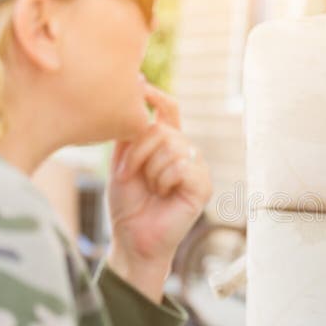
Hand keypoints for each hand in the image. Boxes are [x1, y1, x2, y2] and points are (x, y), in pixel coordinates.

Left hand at [106, 84, 211, 301]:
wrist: (132, 238)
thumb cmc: (128, 204)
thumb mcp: (123, 160)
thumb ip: (131, 131)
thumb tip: (138, 90)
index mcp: (169, 145)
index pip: (170, 111)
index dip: (158, 97)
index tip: (142, 86)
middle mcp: (187, 153)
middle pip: (163, 130)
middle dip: (138, 152)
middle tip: (128, 174)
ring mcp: (198, 169)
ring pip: (171, 147)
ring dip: (149, 170)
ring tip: (149, 189)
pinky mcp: (203, 186)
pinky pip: (180, 166)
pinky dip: (164, 181)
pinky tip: (164, 195)